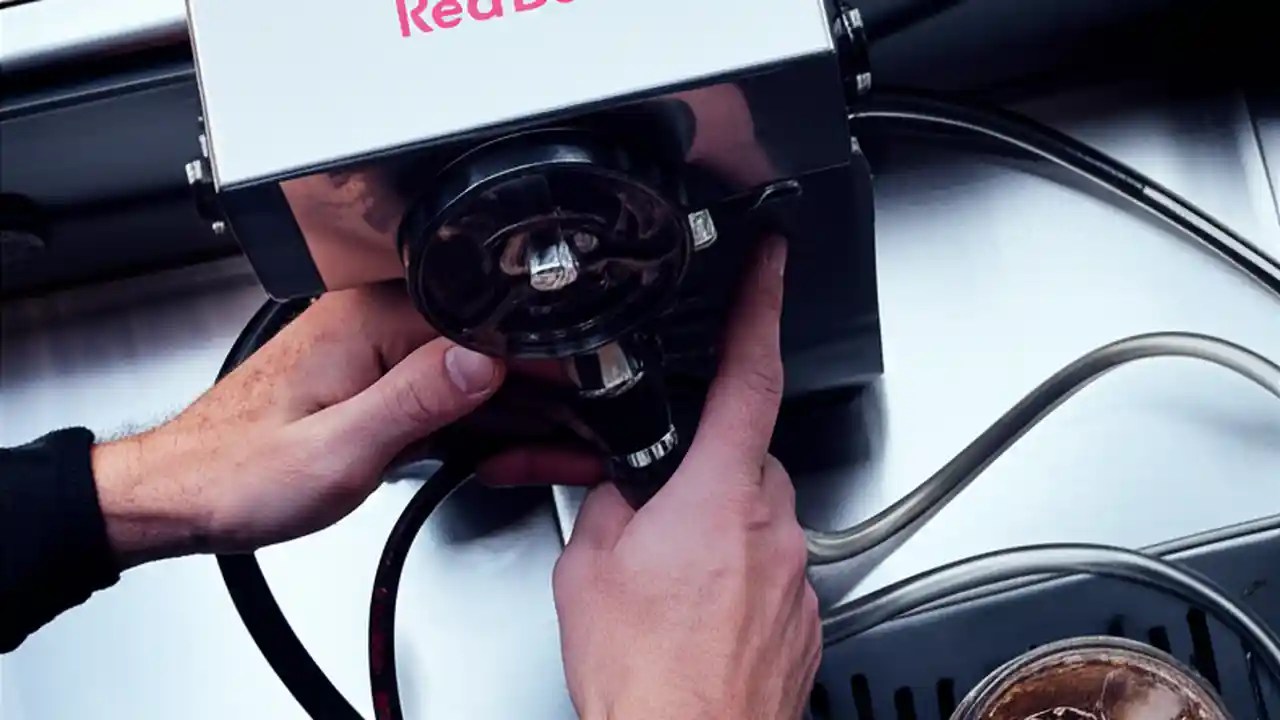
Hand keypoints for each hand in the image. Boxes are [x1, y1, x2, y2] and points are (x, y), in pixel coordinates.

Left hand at [91, 284, 588, 566]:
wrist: (184, 495)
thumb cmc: (237, 473)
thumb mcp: (338, 448)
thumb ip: (416, 400)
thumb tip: (486, 360)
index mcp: (366, 320)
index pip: (482, 323)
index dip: (543, 358)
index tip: (582, 392)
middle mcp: (374, 324)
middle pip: (487, 347)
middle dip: (542, 391)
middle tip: (580, 436)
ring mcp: (376, 352)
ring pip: (474, 376)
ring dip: (519, 413)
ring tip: (560, 451)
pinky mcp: (376, 382)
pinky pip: (446, 397)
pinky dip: (480, 426)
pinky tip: (507, 451)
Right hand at [553, 237, 819, 719]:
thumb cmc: (647, 676)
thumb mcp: (590, 569)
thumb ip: (611, 505)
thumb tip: (620, 493)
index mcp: (720, 494)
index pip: (750, 374)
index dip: (760, 306)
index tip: (772, 262)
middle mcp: (773, 526)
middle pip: (745, 455)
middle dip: (701, 467)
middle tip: (655, 507)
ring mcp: (796, 575)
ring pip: (755, 516)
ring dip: (714, 529)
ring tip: (667, 580)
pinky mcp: (803, 617)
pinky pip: (769, 567)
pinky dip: (733, 576)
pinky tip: (693, 612)